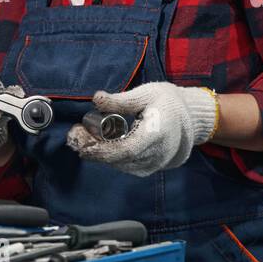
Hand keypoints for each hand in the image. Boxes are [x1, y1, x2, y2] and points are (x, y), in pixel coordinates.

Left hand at [66, 82, 217, 176]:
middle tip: (74, 134)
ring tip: (80, 135)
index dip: (102, 150)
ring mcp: (152, 164)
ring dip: (97, 152)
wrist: (188, 120)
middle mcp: (156, 155)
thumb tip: (96, 99)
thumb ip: (121, 100)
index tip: (82, 143)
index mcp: (157, 134)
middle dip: (92, 148)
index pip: (126, 149)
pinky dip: (107, 156)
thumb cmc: (167, 102)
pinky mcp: (147, 168)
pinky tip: (95, 142)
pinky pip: (123, 165)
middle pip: (118, 158)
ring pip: (118, 164)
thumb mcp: (147, 93)